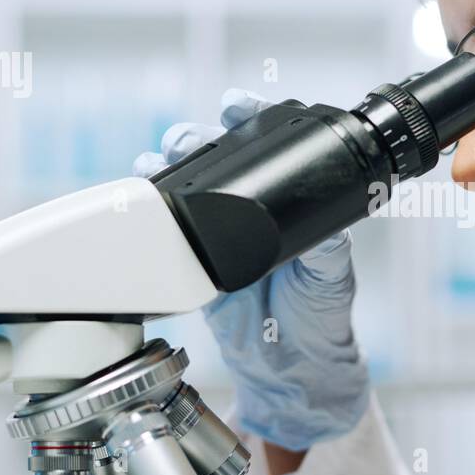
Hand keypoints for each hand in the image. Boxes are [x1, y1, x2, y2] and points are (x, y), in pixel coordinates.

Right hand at [134, 89, 370, 451]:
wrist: (290, 369)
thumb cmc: (320, 315)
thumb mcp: (332, 275)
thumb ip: (329, 248)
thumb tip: (329, 223)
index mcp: (287, 200)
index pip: (268, 146)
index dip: (250, 117)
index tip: (237, 106)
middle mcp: (249, 206)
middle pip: (216, 153)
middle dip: (198, 135)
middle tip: (193, 138)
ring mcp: (215, 230)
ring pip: (184, 180)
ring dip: (168, 161)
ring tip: (160, 159)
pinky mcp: (189, 260)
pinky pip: (163, 226)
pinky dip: (148, 206)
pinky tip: (141, 193)